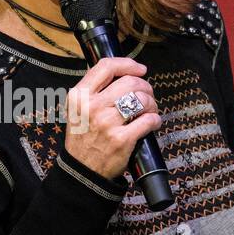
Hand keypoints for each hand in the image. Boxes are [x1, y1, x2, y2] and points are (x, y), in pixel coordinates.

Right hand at [62, 57, 160, 179]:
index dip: (128, 64)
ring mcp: (107, 123)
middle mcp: (92, 107)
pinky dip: (155, 120)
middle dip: (145, 87)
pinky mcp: (122, 139)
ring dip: (152, 103)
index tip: (139, 69)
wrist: (82, 170)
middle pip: (130, 82)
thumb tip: (125, 75)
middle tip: (147, 95)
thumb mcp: (78, 109)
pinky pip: (149, 120)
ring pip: (142, 100)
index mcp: (80, 96)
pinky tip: (152, 123)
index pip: (106, 66)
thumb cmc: (83, 138)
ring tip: (150, 110)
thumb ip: (95, 90)